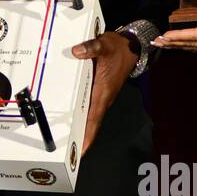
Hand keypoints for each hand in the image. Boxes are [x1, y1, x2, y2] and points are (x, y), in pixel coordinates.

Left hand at [71, 30, 135, 154]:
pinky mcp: (99, 90)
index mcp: (103, 91)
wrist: (131, 46)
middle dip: (80, 137)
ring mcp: (101, 95)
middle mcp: (103, 97)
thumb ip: (92, 47)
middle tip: (66, 151)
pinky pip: (88, 106)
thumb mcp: (105, 45)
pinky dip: (81, 114)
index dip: (88, 135)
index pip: (94, 118)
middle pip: (90, 122)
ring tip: (65, 139)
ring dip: (80, 127)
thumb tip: (77, 52)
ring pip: (89, 115)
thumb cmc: (119, 48)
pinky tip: (71, 118)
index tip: (81, 150)